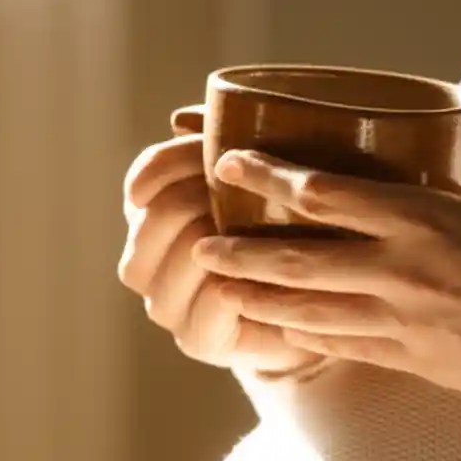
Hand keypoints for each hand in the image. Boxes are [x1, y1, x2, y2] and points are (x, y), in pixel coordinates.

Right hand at [118, 109, 324, 376]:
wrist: (318, 312)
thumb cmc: (290, 232)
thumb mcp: (265, 181)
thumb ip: (228, 147)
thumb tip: (184, 119)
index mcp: (154, 218)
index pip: (142, 184)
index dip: (169, 163)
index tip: (206, 150)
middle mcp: (149, 265)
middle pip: (151, 222)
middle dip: (194, 198)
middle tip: (238, 189)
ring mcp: (169, 306)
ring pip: (172, 265)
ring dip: (213, 241)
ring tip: (252, 228)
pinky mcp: (199, 341)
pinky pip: (207, 304)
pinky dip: (233, 283)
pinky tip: (262, 270)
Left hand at [190, 150, 460, 416]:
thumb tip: (445, 191)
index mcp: (430, 219)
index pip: (330, 193)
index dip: (272, 178)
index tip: (233, 166)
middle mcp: (405, 267)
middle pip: (302, 257)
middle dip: (244, 251)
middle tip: (201, 243)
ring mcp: (404, 319)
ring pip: (310, 307)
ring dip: (257, 297)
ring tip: (218, 287)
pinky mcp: (412, 360)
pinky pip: (341, 346)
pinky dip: (300, 338)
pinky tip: (269, 332)